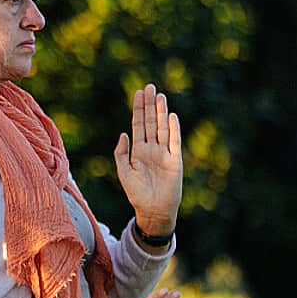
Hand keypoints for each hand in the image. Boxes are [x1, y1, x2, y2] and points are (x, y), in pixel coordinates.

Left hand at [114, 84, 182, 235]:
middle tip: (149, 86)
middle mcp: (152, 149)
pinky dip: (173, 129)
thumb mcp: (123, 171)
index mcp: (138, 150)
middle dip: (150, 105)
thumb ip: (121, 153)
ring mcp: (164, 153)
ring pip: (162, 128)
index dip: (138, 109)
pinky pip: (174, 142)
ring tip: (159, 95)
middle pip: (151, 122)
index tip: (137, 93)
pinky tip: (171, 116)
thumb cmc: (136, 193)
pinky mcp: (175, 161)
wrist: (152, 210)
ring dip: (161, 112)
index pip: (138, 125)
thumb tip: (123, 134)